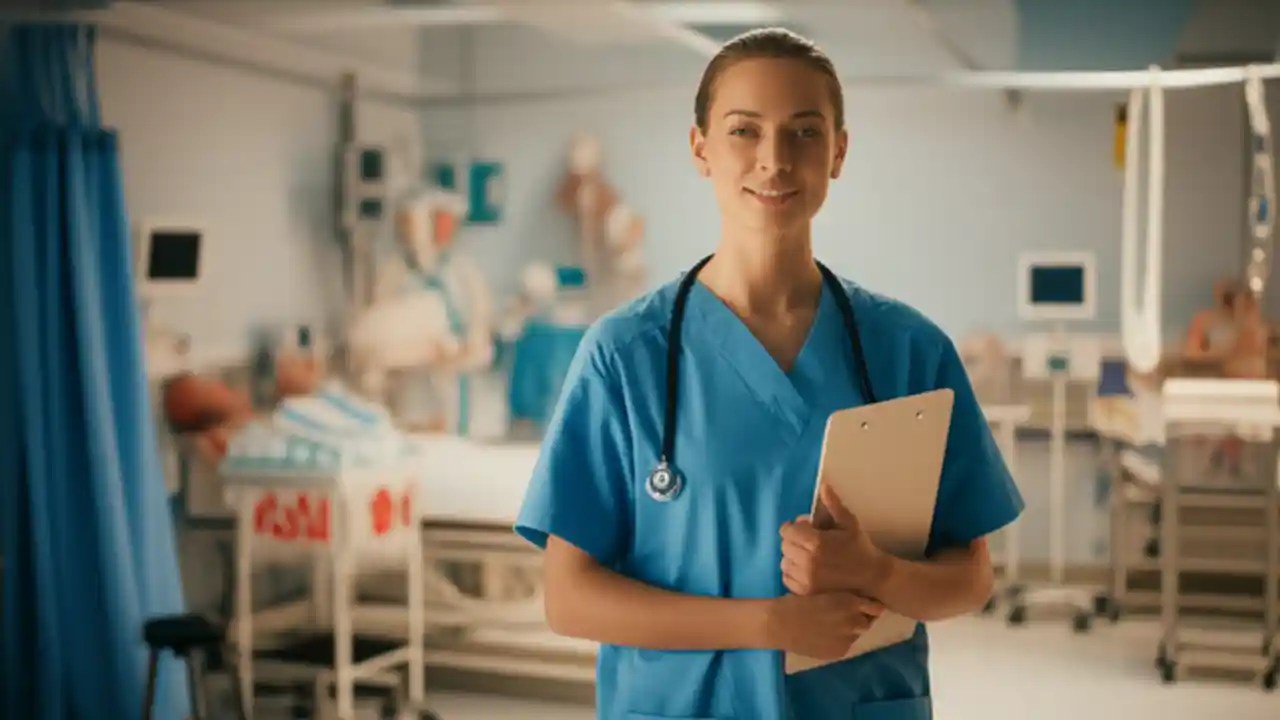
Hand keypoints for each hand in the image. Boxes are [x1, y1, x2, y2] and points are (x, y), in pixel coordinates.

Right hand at [765, 592, 883, 659]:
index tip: (864, 605)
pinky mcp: (838, 652)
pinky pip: (846, 645)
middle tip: (847, 616)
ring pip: (857, 634)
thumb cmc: (797, 601)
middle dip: (862, 619)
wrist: (779, 623)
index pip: (874, 606)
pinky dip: (841, 640)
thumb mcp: (823, 592)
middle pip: (868, 622)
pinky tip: (826, 636)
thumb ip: (843, 599)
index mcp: (849, 602)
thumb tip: (858, 602)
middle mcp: (853, 621)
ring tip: (834, 626)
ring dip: (851, 630)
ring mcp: (847, 639)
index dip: (870, 606)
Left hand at [780, 484, 888, 595]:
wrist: (871, 576)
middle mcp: (807, 561)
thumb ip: (833, 505)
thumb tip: (823, 486)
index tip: (804, 529)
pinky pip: (787, 578)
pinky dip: (794, 573)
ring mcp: (805, 579)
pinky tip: (808, 570)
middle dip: (794, 541)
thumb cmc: (859, 547)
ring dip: (793, 557)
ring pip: (784, 562)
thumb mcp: (849, 523)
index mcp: (816, 542)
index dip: (794, 528)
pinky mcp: (805, 592)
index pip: (787, 531)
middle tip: (808, 542)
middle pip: (785, 546)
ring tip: (808, 557)